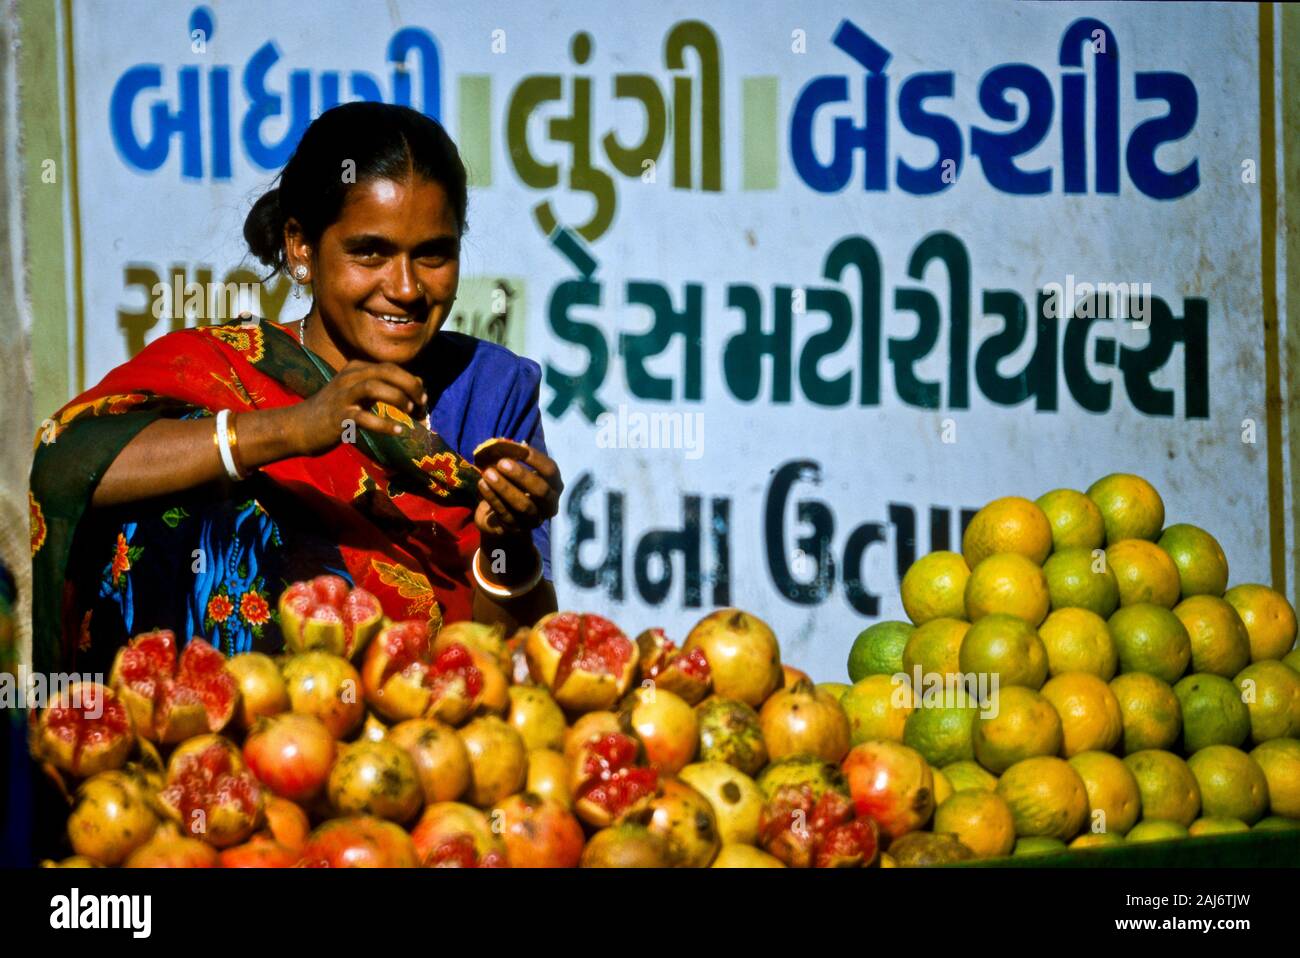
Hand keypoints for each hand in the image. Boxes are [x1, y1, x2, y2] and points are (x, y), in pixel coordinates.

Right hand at [287, 360, 425, 455]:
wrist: (298, 427)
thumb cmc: (333, 411)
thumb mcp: (359, 394)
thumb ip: (384, 387)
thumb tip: (418, 384)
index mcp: (355, 369)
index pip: (390, 367)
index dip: (411, 380)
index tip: (423, 397)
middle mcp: (349, 377)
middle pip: (385, 371)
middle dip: (409, 385)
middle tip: (421, 403)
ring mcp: (342, 396)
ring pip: (374, 387)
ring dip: (398, 398)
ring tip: (411, 412)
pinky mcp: (338, 417)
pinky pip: (364, 418)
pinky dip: (384, 424)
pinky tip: (398, 431)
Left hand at [474, 447, 562, 535]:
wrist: (503, 519)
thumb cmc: (513, 487)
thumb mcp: (517, 474)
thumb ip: (515, 460)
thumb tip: (505, 444)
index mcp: (554, 486)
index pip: (551, 471)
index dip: (537, 459)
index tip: (520, 449)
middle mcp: (549, 505)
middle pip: (540, 490)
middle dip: (521, 476)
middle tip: (501, 463)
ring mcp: (534, 519)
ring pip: (523, 505)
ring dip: (505, 488)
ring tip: (488, 473)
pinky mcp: (516, 528)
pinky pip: (505, 513)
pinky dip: (493, 498)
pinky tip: (482, 485)